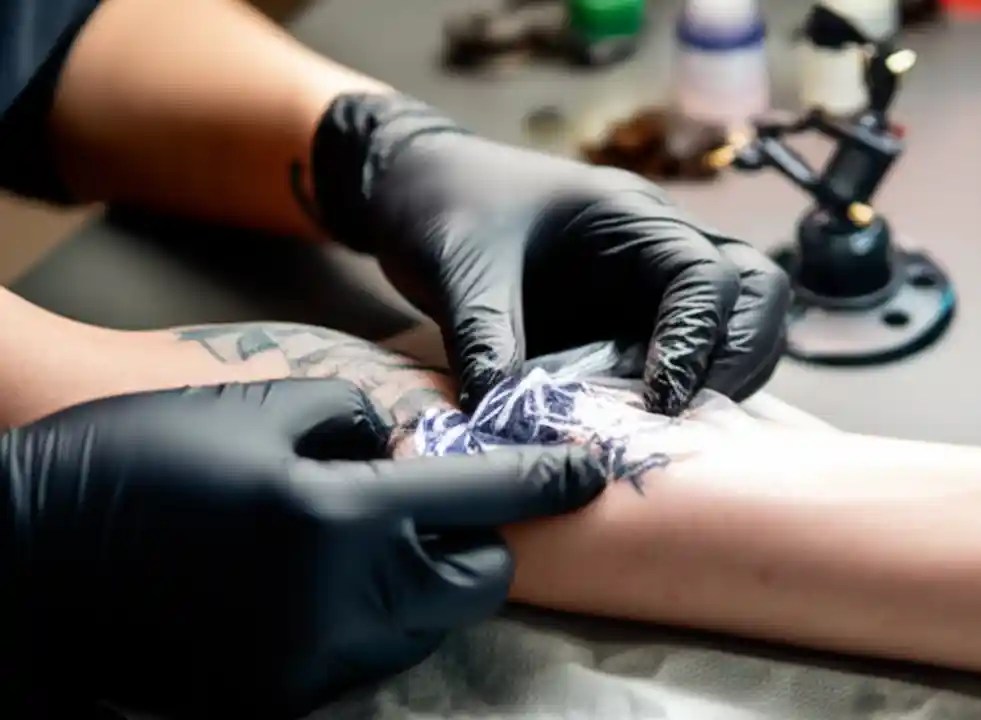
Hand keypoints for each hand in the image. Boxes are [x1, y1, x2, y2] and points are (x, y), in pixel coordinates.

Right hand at [0, 379, 604, 717]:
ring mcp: (309, 665)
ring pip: (424, 622)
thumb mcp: (266, 407)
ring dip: (417, 578)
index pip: (481, 498)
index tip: (592, 472)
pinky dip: (363, 612)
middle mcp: (338, 605)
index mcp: (338, 518)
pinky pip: (365, 652)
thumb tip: (417, 461)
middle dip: (473, 540)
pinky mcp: (279, 699)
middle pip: (473, 582)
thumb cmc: (147, 454)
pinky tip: (306, 577)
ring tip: (350, 535)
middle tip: (431, 503)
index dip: (545, 482)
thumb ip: (365, 435)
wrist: (37, 552)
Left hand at [308, 93, 790, 414]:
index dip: (700, 339)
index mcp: (630, 215)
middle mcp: (657, 246)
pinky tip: (635, 428)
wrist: (415, 190)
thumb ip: (484, 339)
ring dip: (718, 379)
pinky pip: (684, 357)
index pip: (709, 274)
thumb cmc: (444, 203)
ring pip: (736, 326)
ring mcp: (649, 284)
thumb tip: (501, 421)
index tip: (663, 399)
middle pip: (755, 293)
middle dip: (740, 357)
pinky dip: (679, 394)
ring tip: (661, 429)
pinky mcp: (628, 320)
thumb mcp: (460, 267)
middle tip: (686, 418)